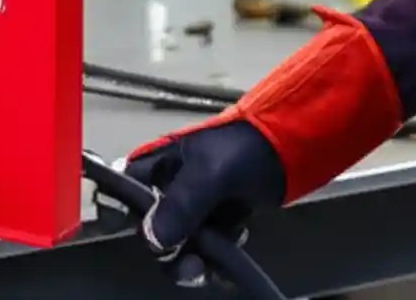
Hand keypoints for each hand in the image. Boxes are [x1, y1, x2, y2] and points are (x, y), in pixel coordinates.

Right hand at [122, 121, 284, 288]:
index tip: (152, 239)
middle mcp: (167, 188)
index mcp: (154, 166)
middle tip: (191, 263)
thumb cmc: (243, 150)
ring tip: (211, 266)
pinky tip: (233, 249)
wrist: (291, 149)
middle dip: (168, 251)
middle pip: (150, 230)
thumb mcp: (209, 173)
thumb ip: (180, 205)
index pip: (124, 195)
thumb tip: (154, 240)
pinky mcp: (216, 221)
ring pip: (177, 244)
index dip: (130, 220)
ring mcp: (192, 206)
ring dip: (191, 261)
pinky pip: (205, 248)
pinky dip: (216, 258)